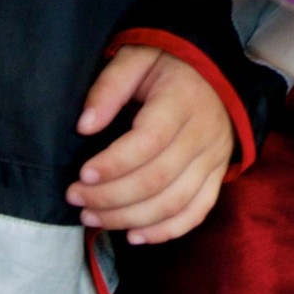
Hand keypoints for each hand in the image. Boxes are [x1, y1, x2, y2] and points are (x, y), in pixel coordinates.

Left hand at [67, 46, 236, 245]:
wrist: (217, 74)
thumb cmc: (169, 65)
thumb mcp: (136, 58)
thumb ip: (109, 87)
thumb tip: (84, 126)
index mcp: (182, 101)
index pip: (149, 142)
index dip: (114, 164)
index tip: (82, 174)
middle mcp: (203, 134)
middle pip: (158, 179)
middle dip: (111, 197)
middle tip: (76, 199)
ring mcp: (214, 159)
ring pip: (174, 202)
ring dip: (130, 218)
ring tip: (93, 218)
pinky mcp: (218, 175)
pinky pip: (196, 212)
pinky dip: (166, 231)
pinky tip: (133, 236)